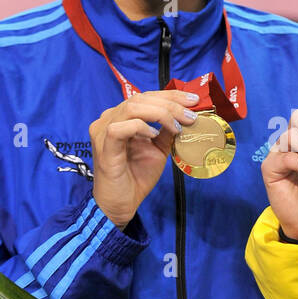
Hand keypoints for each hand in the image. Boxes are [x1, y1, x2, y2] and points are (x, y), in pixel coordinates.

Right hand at [90, 89, 201, 228]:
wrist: (122, 203)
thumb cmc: (136, 176)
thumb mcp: (159, 149)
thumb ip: (168, 131)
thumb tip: (187, 115)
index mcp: (122, 116)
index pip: (146, 97)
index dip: (171, 95)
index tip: (194, 100)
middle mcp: (110, 118)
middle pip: (141, 98)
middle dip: (170, 104)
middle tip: (191, 116)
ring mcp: (103, 130)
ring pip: (132, 107)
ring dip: (160, 114)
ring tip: (177, 127)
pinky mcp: (104, 145)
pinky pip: (121, 127)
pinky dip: (141, 127)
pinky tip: (154, 136)